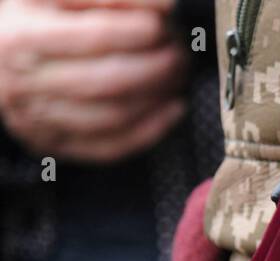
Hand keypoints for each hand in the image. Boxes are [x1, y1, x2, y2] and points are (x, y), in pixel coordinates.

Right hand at [0, 0, 187, 162]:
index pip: (93, 37)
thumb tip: (163, 6)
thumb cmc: (29, 15)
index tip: (162, 22)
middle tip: (179, 51)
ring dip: (157, 97)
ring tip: (177, 74)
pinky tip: (172, 108)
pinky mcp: (52, 143)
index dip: (135, 31)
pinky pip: (110, 147)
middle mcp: (22, 84)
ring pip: (112, 117)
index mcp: (20, 37)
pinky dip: (151, 130)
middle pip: (107, 81)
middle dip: (155, 67)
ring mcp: (36, 120)